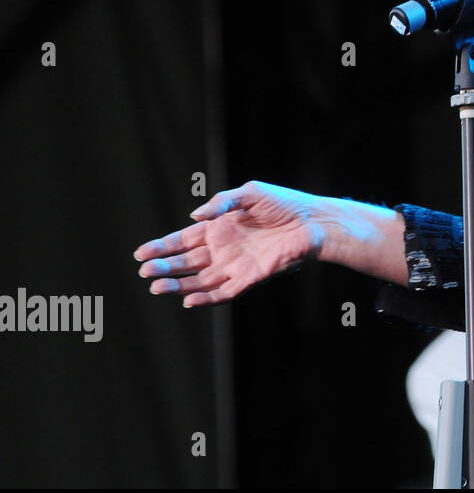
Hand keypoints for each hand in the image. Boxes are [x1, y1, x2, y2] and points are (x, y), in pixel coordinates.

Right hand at [135, 180, 327, 306]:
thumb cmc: (284, 204)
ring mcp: (235, 266)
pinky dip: (206, 298)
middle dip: (163, 268)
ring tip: (156, 288)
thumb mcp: (250, 193)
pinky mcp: (250, 279)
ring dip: (178, 286)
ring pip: (199, 281)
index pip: (182, 240)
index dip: (161, 247)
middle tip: (145, 272)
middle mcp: (222, 249)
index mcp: (218, 228)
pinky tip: (188, 300)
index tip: (141, 254)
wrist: (313, 222)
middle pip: (185, 263)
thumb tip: (194, 215)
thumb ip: (222, 202)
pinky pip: (223, 292)